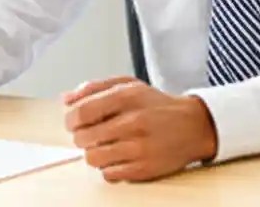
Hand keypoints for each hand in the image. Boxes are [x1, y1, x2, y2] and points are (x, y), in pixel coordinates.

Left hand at [63, 76, 217, 182]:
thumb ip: (95, 88)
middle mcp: (133, 122)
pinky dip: (109, 167)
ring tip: (105, 146)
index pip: (83, 112)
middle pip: (84, 138)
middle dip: (82, 136)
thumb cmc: (156, 105)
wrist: (193, 126)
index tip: (73, 122)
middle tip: (92, 134)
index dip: (71, 119)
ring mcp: (139, 148)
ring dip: (94, 153)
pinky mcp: (144, 169)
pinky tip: (119, 156)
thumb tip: (67, 99)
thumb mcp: (129, 85)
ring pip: (93, 158)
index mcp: (127, 98)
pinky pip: (109, 174)